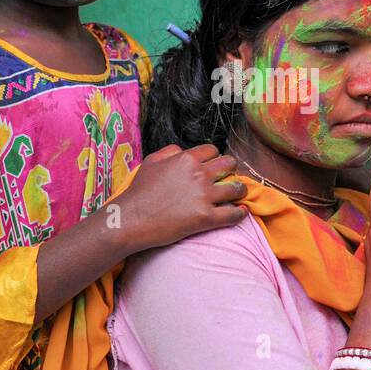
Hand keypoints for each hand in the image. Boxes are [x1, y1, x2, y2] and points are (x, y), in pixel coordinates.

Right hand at [121, 143, 246, 250]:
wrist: (130, 219)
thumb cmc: (138, 192)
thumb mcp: (150, 162)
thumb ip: (169, 152)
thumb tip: (183, 151)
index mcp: (186, 159)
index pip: (213, 151)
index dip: (215, 158)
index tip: (214, 167)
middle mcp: (199, 174)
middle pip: (229, 164)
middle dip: (231, 171)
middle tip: (228, 179)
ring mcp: (204, 196)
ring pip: (237, 188)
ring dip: (239, 191)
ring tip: (237, 196)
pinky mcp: (206, 217)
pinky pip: (233, 214)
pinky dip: (239, 213)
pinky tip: (240, 213)